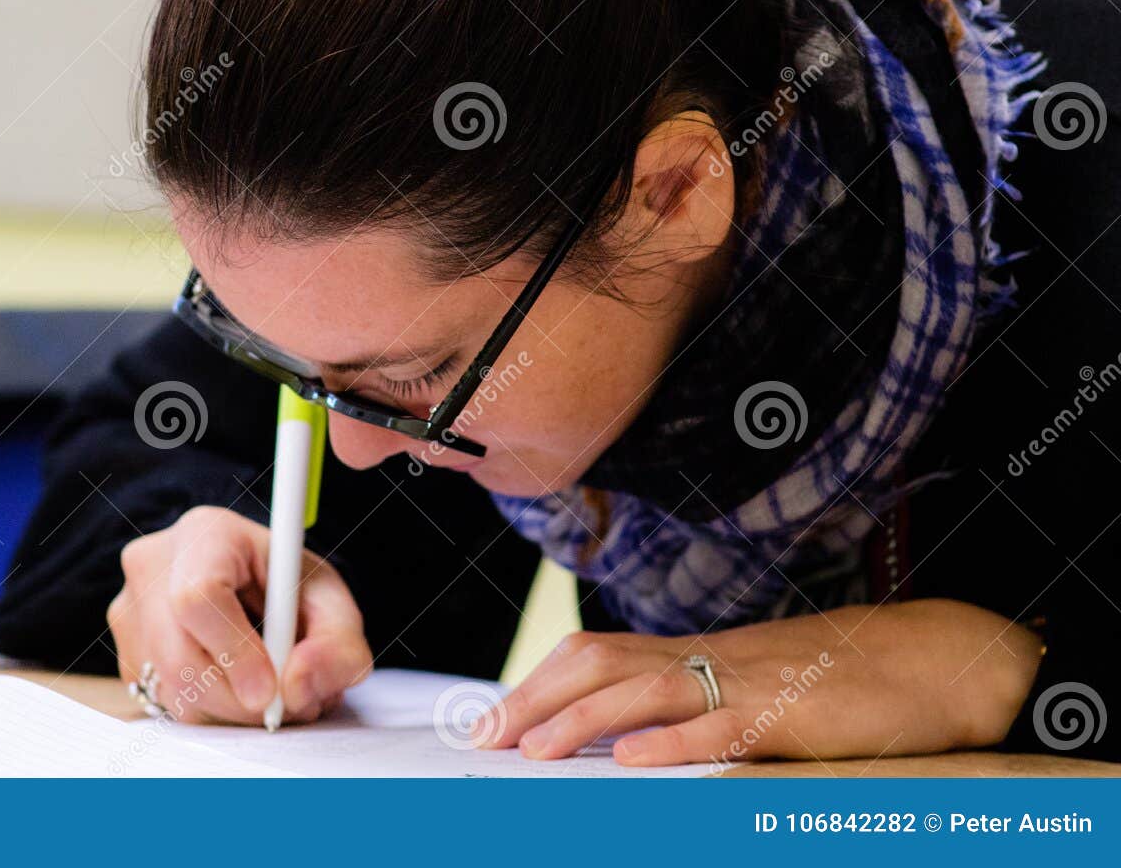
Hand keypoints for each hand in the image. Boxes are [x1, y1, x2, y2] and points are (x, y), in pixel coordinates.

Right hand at [107, 505, 372, 724]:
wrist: (254, 588)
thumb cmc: (291, 588)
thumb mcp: (332, 604)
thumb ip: (338, 645)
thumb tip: (297, 688)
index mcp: (206, 533)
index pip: (198, 597)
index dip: (235, 653)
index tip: (271, 690)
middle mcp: (152, 566)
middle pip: (180, 656)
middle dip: (240, 698)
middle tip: (282, 705)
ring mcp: (129, 610)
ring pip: (171, 689)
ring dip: (229, 711)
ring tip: (266, 688)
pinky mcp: (125, 652)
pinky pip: (163, 703)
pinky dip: (208, 712)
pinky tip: (233, 685)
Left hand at [480, 599, 1042, 765]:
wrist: (928, 657)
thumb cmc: (837, 678)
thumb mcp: (751, 685)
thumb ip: (693, 703)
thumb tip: (628, 736)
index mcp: (695, 653)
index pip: (596, 654)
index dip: (538, 683)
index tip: (490, 719)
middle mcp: (708, 658)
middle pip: (601, 662)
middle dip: (536, 699)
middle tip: (486, 738)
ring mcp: (746, 683)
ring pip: (647, 689)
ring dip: (584, 721)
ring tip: (534, 750)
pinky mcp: (789, 715)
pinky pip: (723, 727)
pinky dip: (675, 743)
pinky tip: (634, 760)